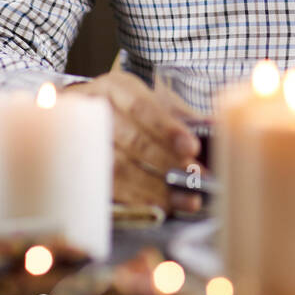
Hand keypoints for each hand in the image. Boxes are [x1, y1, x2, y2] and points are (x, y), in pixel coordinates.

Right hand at [67, 55, 200, 213]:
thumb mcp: (152, 101)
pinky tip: (162, 205)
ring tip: (186, 197)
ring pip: (118, 168)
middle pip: (131, 140)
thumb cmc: (126, 108)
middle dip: (166, 161)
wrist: (79, 115)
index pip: (142, 107)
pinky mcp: (79, 168)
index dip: (167, 129)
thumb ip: (180, 115)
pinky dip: (137, 199)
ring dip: (155, 187)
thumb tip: (214, 126)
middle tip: (195, 177)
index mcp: (116, 88)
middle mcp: (95, 111)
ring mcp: (81, 141)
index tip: (191, 147)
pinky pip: (109, 187)